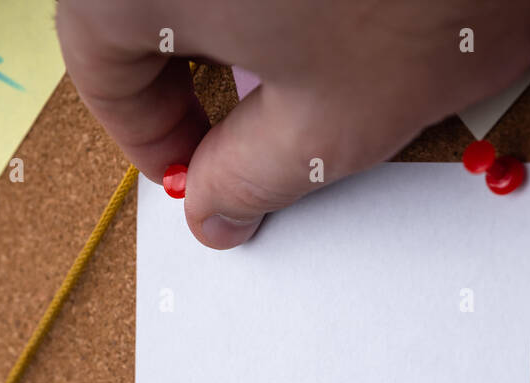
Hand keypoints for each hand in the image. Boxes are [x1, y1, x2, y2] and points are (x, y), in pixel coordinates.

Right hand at [57, 0, 529, 248]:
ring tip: (312, 52)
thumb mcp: (328, 125)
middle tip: (250, 121)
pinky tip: (338, 1)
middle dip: (193, 69)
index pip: (99, 60)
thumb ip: (246, 180)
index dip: (149, 132)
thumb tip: (206, 213)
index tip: (194, 171)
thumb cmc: (430, 1)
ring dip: (238, 16)